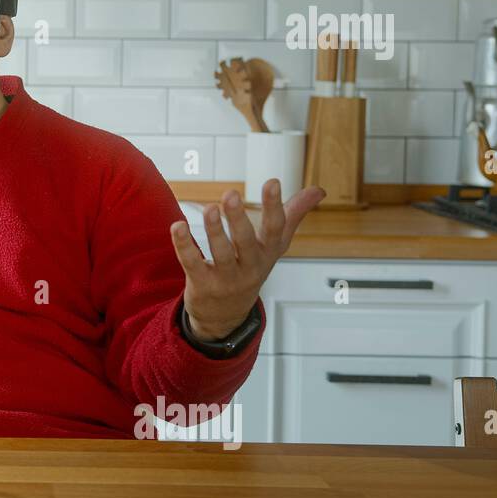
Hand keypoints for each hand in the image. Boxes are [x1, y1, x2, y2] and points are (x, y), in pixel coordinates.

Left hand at [169, 180, 324, 340]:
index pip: (275, 228)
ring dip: (214, 230)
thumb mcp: (275, 246)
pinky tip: (177, 227)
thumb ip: (293, 215)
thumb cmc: (251, 269)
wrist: (226, 315)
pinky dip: (184, 245)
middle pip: (246, 242)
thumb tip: (319, 190)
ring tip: (209, 208)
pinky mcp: (202, 284)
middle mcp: (249, 266)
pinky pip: (192, 263)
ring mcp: (226, 278)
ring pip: (221, 253)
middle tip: (230, 194)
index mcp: (268, 252)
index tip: (272, 182)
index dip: (274, 206)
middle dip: (239, 219)